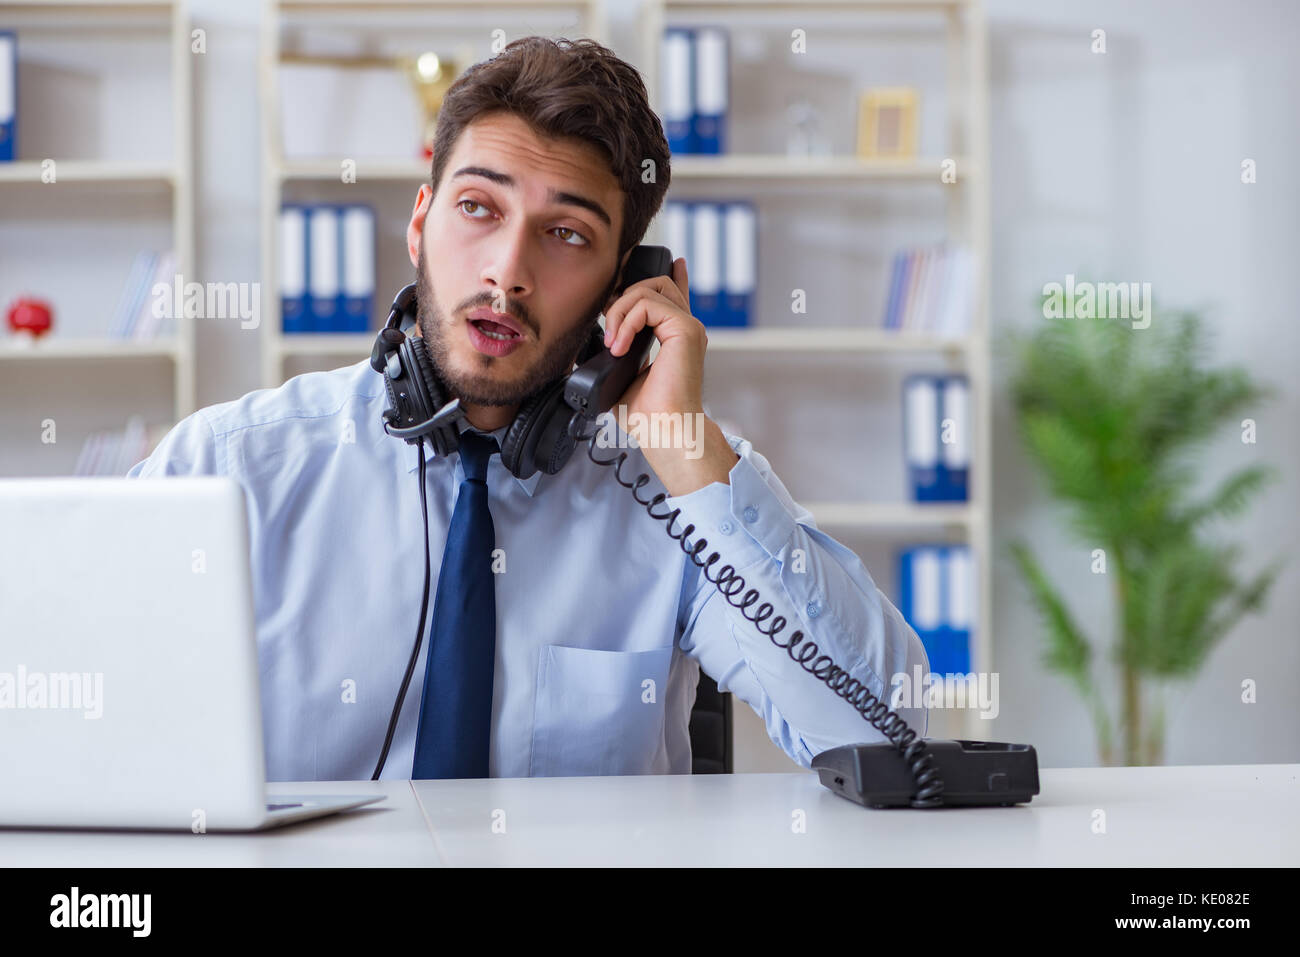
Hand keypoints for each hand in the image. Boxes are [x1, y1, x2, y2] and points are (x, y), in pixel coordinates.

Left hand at [601, 257, 738, 495]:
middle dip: (622, 298)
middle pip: (654, 283)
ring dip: (620, 310)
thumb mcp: (623, 375)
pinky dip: (626, 321)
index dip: (668, 275)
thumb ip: (618, 351)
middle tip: (608, 331)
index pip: (673, 295)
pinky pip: (648, 304)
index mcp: (675, 338)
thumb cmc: (647, 415)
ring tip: (613, 341)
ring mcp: (688, 327)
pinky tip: (620, 345)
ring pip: (648, 288)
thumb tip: (594, 342)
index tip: (656, 265)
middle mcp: (685, 329)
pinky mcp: (685, 329)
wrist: (663, 431)